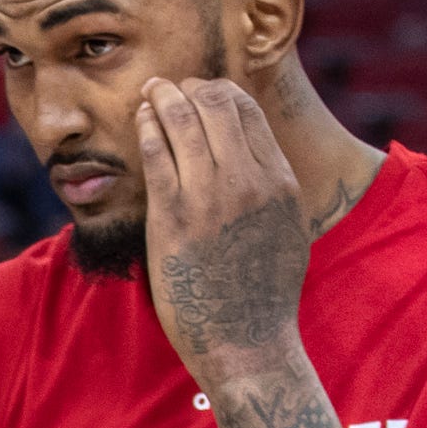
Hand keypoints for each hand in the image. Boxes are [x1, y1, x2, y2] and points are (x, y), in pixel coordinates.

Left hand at [138, 75, 311, 391]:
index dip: (220, 93)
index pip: (249, 112)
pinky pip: (156, 156)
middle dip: (189, 88)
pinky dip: (147, 129)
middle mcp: (248, 180)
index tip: (199, 92)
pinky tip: (139, 119)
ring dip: (163, 99)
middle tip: (168, 86)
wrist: (247, 341)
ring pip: (184, 121)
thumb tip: (262, 166)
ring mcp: (210, 197)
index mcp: (279, 180)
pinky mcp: (173, 218)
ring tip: (150, 91)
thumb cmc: (263, 293)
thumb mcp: (286, 229)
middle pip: (217, 104)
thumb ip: (273, 190)